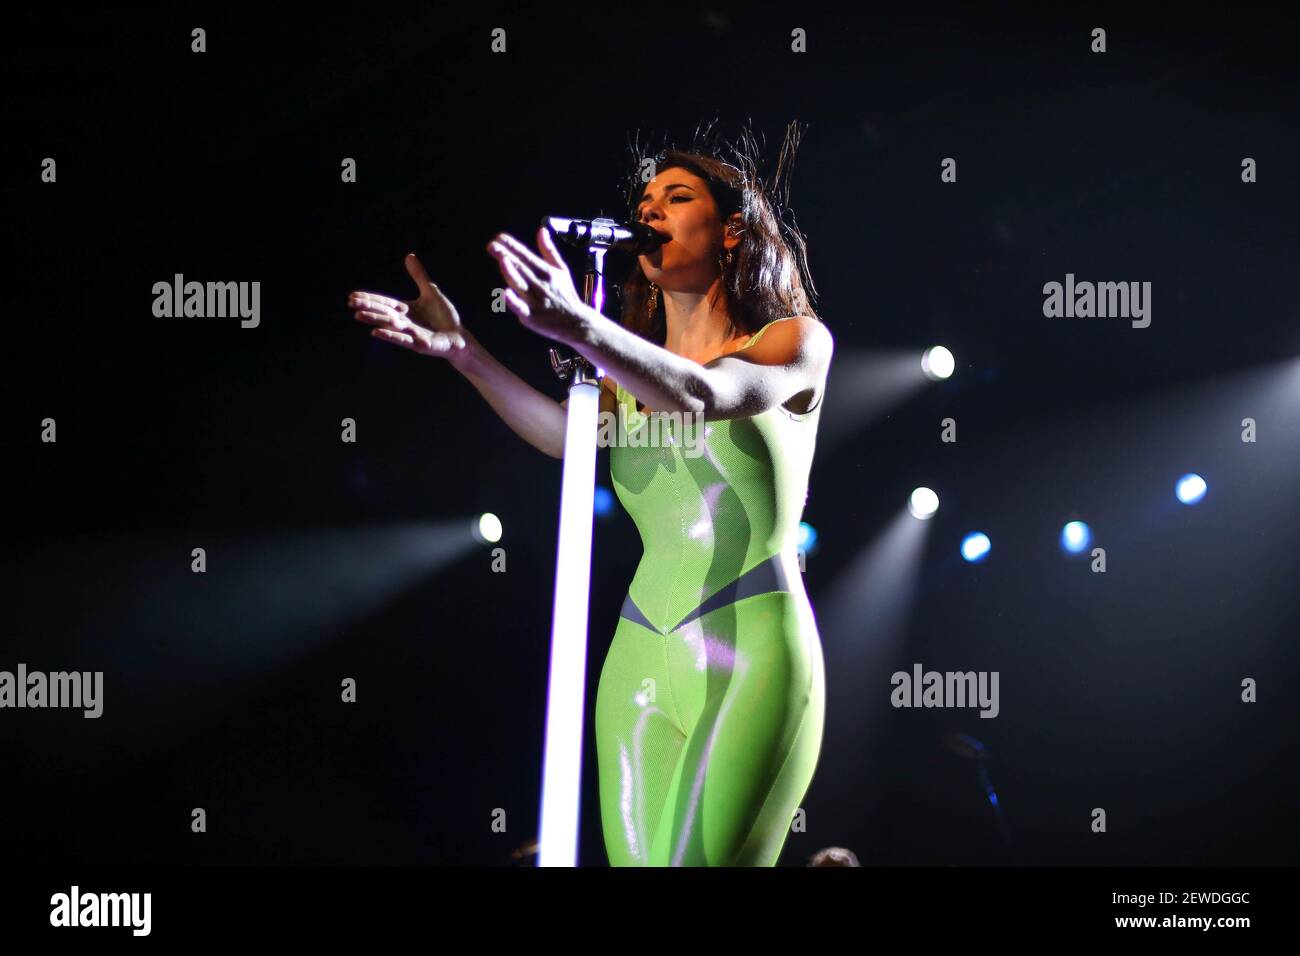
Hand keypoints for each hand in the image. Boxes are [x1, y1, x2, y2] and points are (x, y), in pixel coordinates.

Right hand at [348, 253, 472, 360]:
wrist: (459, 336)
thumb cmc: (445, 317)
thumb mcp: (430, 292)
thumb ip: (419, 276)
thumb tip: (409, 255)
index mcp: (406, 310)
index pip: (385, 302)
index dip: (370, 298)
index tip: (353, 295)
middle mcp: (405, 322)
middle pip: (384, 312)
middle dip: (368, 307)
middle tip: (351, 303)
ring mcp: (411, 334)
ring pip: (391, 325)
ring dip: (375, 320)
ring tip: (358, 315)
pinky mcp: (419, 344)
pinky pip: (403, 339)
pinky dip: (390, 336)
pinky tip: (376, 332)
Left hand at [486, 227, 592, 345]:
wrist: (576, 322)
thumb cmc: (565, 295)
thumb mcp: (561, 269)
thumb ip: (549, 250)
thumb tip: (542, 231)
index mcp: (546, 272)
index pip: (526, 255)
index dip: (513, 246)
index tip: (500, 237)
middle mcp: (540, 284)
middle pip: (520, 268)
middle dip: (506, 255)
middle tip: (492, 245)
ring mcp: (535, 301)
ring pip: (520, 284)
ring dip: (510, 272)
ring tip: (501, 259)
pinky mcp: (531, 317)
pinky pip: (521, 308)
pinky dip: (513, 301)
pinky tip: (505, 293)